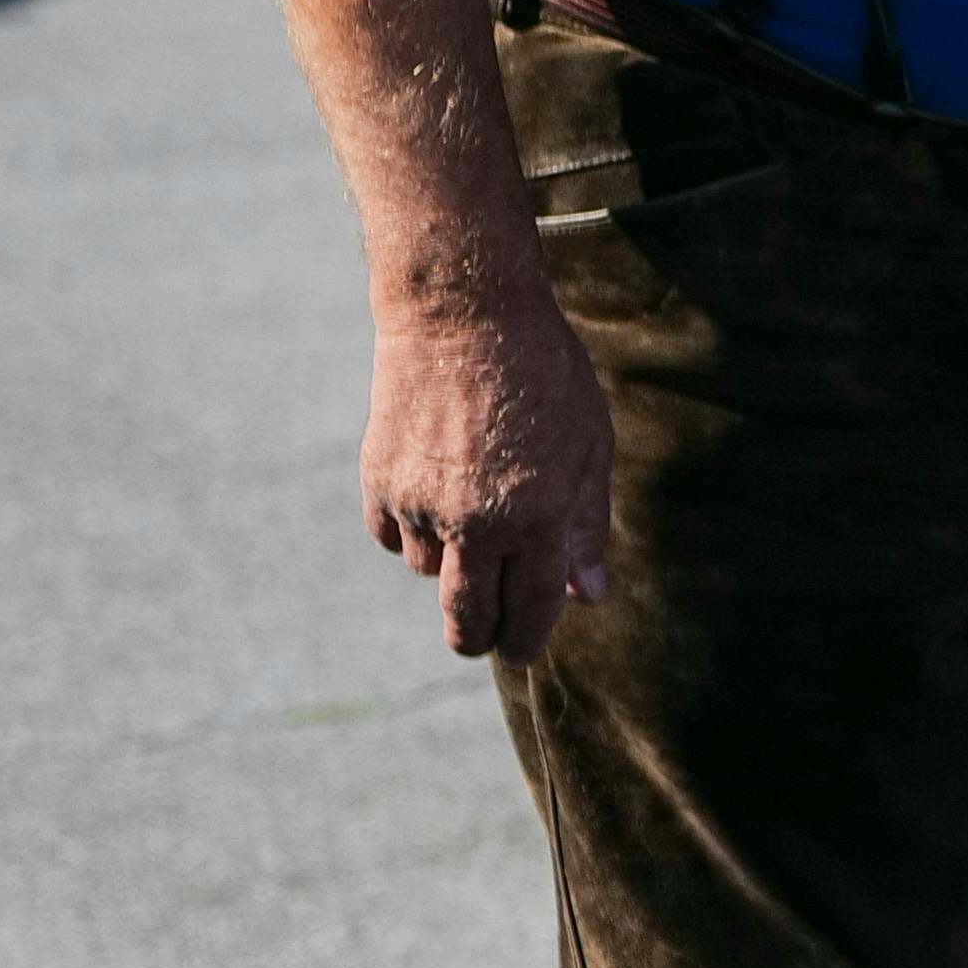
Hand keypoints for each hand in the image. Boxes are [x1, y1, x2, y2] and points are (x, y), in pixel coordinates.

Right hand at [359, 271, 614, 658]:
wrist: (460, 315)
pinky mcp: (378, 481)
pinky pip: (391, 537)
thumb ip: (585, 527)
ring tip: (474, 513)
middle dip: (479, 639)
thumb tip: (589, 595)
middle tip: (488, 639)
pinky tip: (436, 493)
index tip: (524, 652)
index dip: (528, 641)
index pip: (530, 611)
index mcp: (534, 519)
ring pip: (429, 573)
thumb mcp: (588, 447)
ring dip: (451, 564)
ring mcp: (418, 504)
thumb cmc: (543, 376)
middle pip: (467, 619)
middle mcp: (472, 523)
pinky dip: (411, 530)